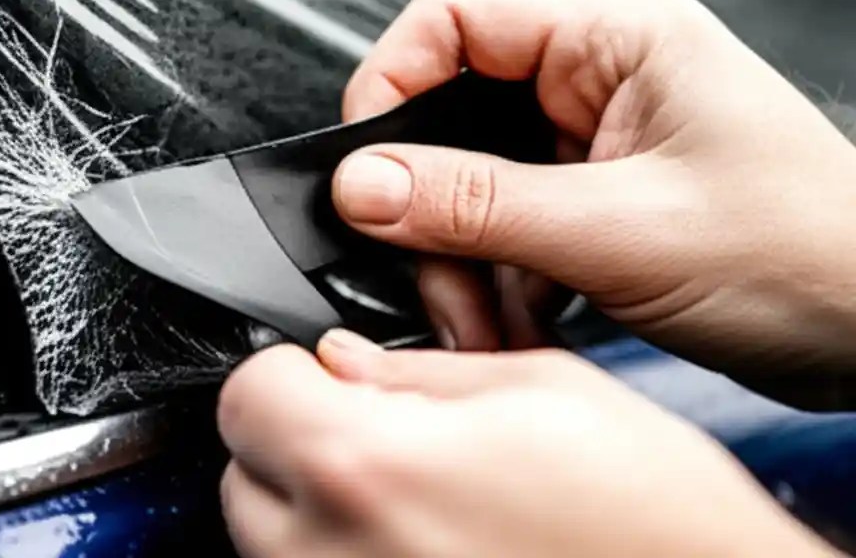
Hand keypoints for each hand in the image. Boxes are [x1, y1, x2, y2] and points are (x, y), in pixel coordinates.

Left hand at [219, 338, 839, 557]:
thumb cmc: (656, 520)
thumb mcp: (546, 392)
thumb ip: (419, 372)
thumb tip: (343, 361)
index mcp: (368, 467)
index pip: (248, 395)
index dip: (289, 372)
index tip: (325, 377)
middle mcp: (332, 555)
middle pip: (245, 477)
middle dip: (296, 443)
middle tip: (380, 440)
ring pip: (272, 545)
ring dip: (317, 511)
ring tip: (419, 502)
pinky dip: (347, 557)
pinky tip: (428, 547)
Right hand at [331, 0, 855, 405]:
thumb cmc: (806, 254)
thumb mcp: (619, 231)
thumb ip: (478, 206)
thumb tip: (365, 184)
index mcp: (613, 35)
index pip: (451, 21)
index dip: (391, 90)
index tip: (366, 174)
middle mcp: (597, 74)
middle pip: (451, 114)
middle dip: (430, 210)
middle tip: (433, 280)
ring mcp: (593, 137)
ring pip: (471, 181)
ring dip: (463, 261)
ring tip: (489, 326)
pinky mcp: (594, 195)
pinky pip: (505, 224)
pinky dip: (497, 281)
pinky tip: (521, 325)